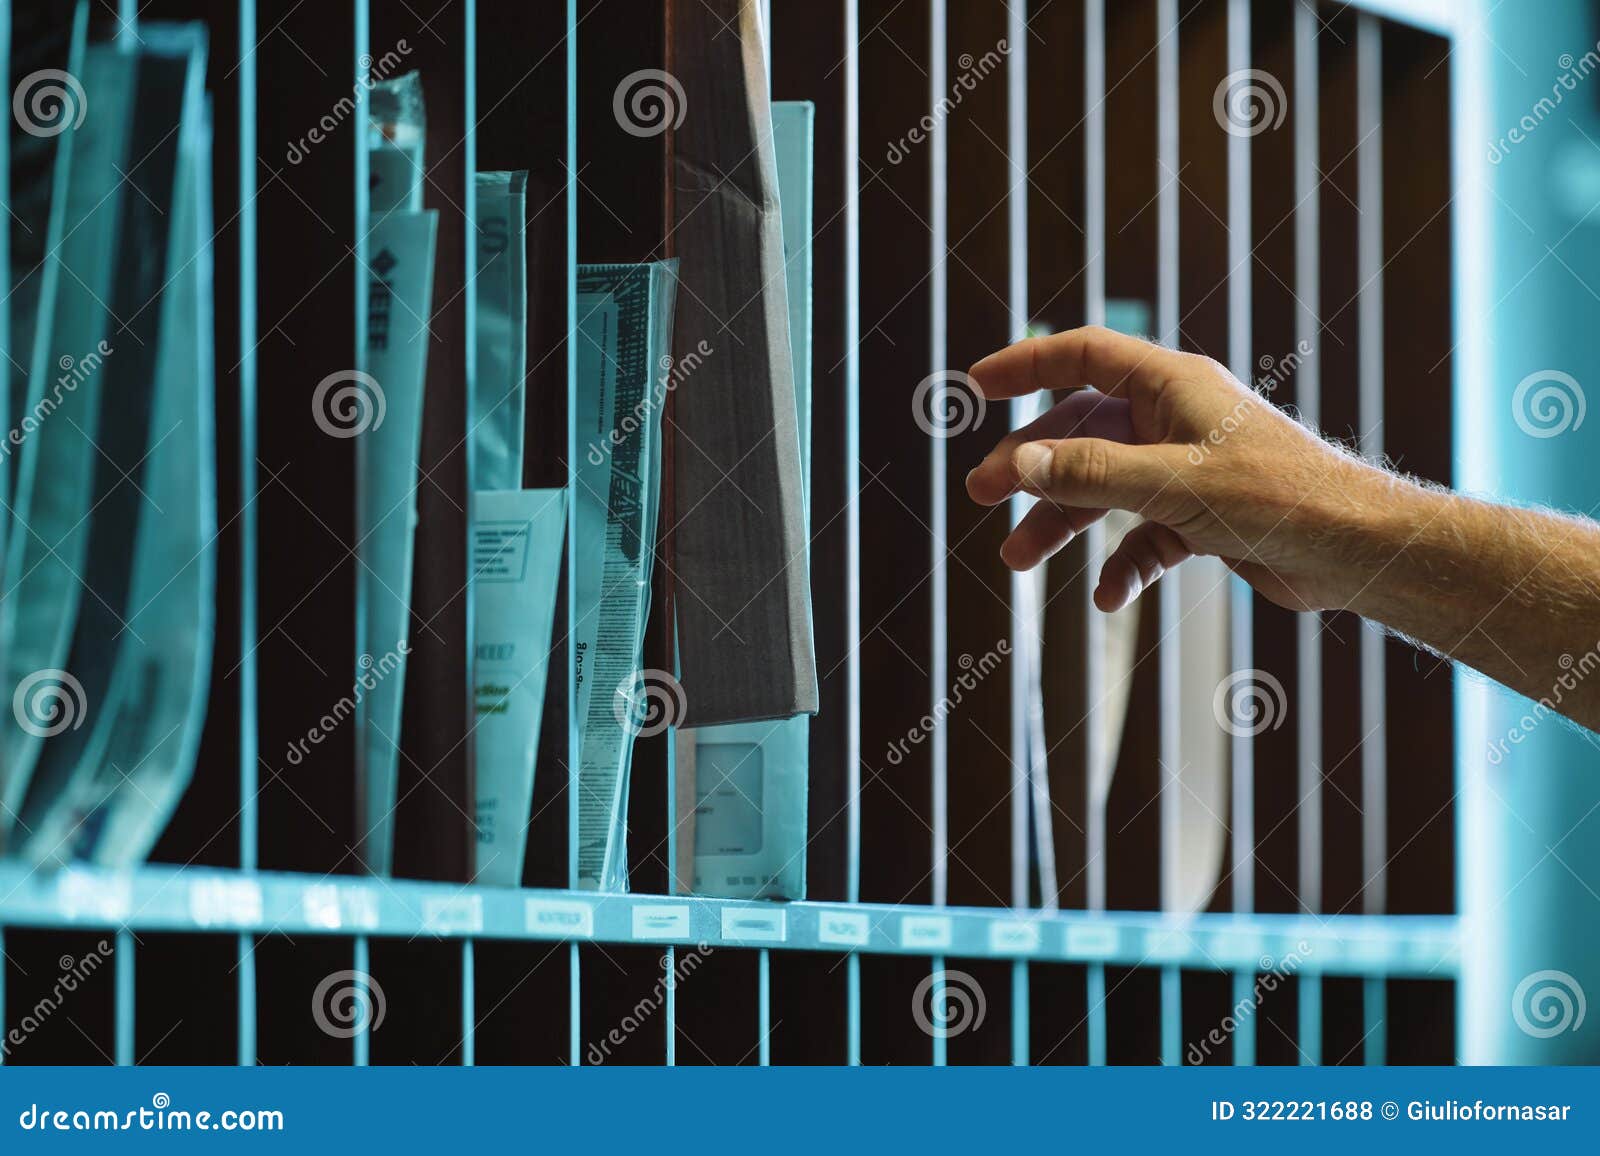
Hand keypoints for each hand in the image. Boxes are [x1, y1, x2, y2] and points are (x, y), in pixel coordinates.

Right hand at [964, 327, 1412, 614]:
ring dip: (1061, 522)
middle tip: (980, 494)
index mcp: (1172, 387)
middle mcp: (1175, 421)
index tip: (977, 384)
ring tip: (1017, 558)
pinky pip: (1142, 536)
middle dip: (1030, 464)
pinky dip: (1121, 564)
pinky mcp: (1203, 518)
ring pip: (1103, 489)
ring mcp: (1187, 470)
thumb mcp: (1174, 485)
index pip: (1083, 357)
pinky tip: (1110, 596)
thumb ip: (1093, 473)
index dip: (1027, 365)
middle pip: (1081, 431)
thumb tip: (1022, 460)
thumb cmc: (1281, 500)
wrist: (1356, 553)